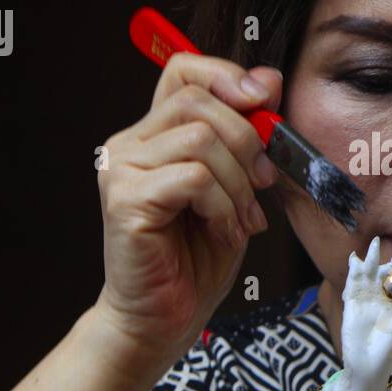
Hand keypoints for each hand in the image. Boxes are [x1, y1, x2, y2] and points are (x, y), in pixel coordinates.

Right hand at [93, 51, 282, 371]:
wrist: (162, 321)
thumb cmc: (196, 259)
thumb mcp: (237, 187)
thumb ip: (247, 136)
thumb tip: (270, 80)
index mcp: (155, 134)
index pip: (183, 69)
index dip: (227, 75)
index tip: (265, 102)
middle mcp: (129, 144)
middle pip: (198, 100)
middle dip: (247, 140)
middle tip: (261, 183)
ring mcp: (121, 169)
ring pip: (201, 139)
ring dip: (238, 183)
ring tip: (240, 220)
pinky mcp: (124, 200)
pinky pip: (194, 179)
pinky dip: (223, 206)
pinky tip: (223, 232)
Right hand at [334, 237, 391, 390]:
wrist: (367, 369)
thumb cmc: (387, 353)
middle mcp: (378, 301)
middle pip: (377, 276)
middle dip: (377, 261)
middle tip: (376, 243)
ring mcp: (364, 304)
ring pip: (362, 279)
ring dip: (362, 264)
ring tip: (361, 250)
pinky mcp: (351, 309)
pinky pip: (351, 289)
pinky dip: (351, 277)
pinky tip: (352, 264)